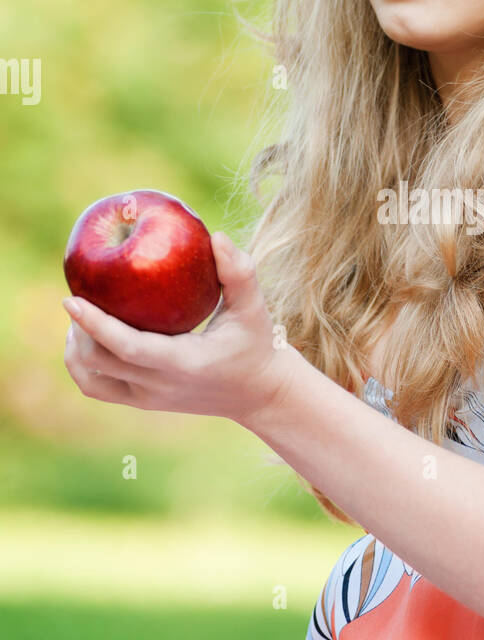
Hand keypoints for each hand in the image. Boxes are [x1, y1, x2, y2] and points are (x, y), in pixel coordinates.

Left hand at [62, 231, 296, 423]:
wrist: (258, 393)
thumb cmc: (255, 343)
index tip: (71, 299)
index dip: (95, 325)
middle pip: (100, 361)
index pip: (128, 348)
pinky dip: (82, 366)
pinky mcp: (142, 402)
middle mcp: (160, 386)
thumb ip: (239, 273)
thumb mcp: (254, 308)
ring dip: (78, 349)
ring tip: (80, 318)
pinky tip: (87, 338)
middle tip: (79, 295)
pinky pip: (97, 388)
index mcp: (184, 363)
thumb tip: (217, 237)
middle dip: (81, 329)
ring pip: (91, 378)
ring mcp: (148, 399)